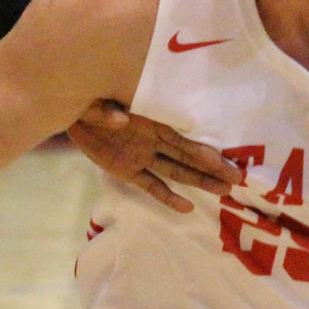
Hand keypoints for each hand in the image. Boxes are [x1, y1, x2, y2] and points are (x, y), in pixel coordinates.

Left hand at [67, 100, 243, 212]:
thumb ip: (107, 112)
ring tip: (223, 191)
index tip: (222, 160)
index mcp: (150, 123)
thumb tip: (121, 119)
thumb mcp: (94, 103)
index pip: (181, 140)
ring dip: (198, 181)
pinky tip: (186, 208)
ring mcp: (142, 157)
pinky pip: (151, 185)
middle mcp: (152, 142)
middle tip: (237, 179)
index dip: (201, 151)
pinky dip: (167, 197)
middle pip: (187, 158)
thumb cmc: (88, 100)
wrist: (71, 110)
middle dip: (211, 168)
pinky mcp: (127, 171)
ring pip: (176, 172)